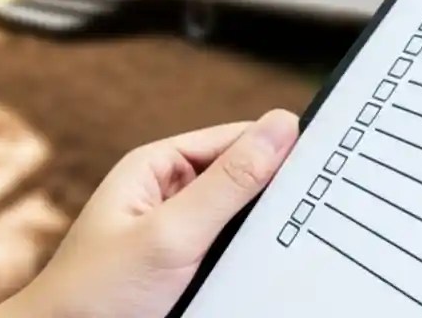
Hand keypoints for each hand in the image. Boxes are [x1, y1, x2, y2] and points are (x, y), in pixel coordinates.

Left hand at [0, 109, 299, 317]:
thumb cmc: (95, 294)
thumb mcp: (172, 232)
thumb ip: (228, 182)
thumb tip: (278, 127)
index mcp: (157, 166)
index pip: (235, 140)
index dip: (279, 148)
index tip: (326, 162)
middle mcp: (168, 194)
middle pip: (242, 180)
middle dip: (273, 196)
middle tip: (315, 209)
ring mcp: (177, 234)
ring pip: (241, 222)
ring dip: (262, 233)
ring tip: (294, 241)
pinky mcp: (184, 269)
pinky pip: (231, 255)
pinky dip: (249, 261)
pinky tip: (269, 269)